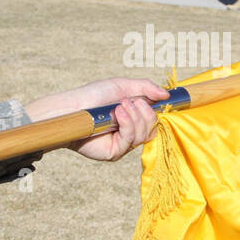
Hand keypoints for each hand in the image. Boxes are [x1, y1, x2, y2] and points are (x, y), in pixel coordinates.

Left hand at [25, 78, 168, 161]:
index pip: (154, 121)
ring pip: (144, 134)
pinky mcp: (114, 152)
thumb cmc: (93, 96)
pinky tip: (117, 114)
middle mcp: (130, 133)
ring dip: (134, 116)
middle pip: (152, 128)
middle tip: (128, 101)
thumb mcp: (122, 86)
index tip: (153, 100)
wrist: (72, 107)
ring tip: (119, 106)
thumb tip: (166, 95)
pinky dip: (127, 124)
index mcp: (133, 119)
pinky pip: (131, 140)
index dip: (155, 111)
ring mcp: (123, 144)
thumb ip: (145, 88)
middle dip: (145, 112)